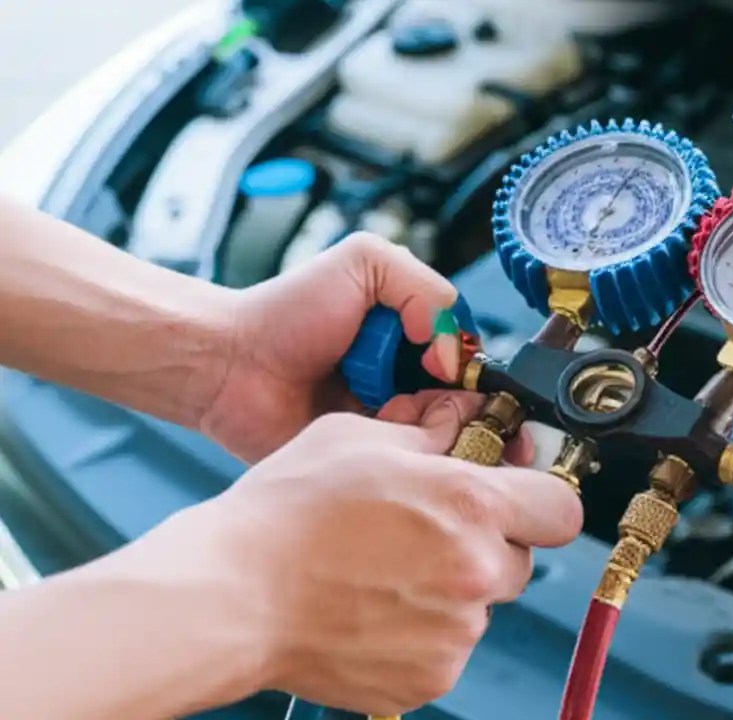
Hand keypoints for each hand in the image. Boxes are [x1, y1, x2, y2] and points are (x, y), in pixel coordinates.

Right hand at [142, 392, 577, 714]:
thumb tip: (462, 428)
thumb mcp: (357, 438)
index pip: (561, 508)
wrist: (229, 597)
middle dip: (486, 544)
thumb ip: (428, 434)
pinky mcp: (428, 678)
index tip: (518, 498)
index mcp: (469, 504)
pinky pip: (446, 648)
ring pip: (480, 606)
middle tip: (427, 534)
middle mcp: (475, 572)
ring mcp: (455, 634)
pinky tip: (369, 610)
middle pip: (520, 559)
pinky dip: (421, 632)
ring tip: (381, 574)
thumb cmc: (285, 513)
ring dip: (450, 590)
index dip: (540, 500)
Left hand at [200, 233, 463, 461]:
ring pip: (439, 434)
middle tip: (415, 388)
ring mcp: (388, 419)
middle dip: (449, 398)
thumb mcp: (363, 262)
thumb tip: (451, 347)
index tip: (441, 364)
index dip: (465, 361)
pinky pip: (403, 464)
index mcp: (413, 333)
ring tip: (387, 408)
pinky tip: (377, 434)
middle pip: (462, 398)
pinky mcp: (367, 457)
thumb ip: (423, 285)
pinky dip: (400, 452)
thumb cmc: (286, 312)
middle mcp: (406, 378)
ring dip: (422, 424)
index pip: (468, 353)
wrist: (230, 364)